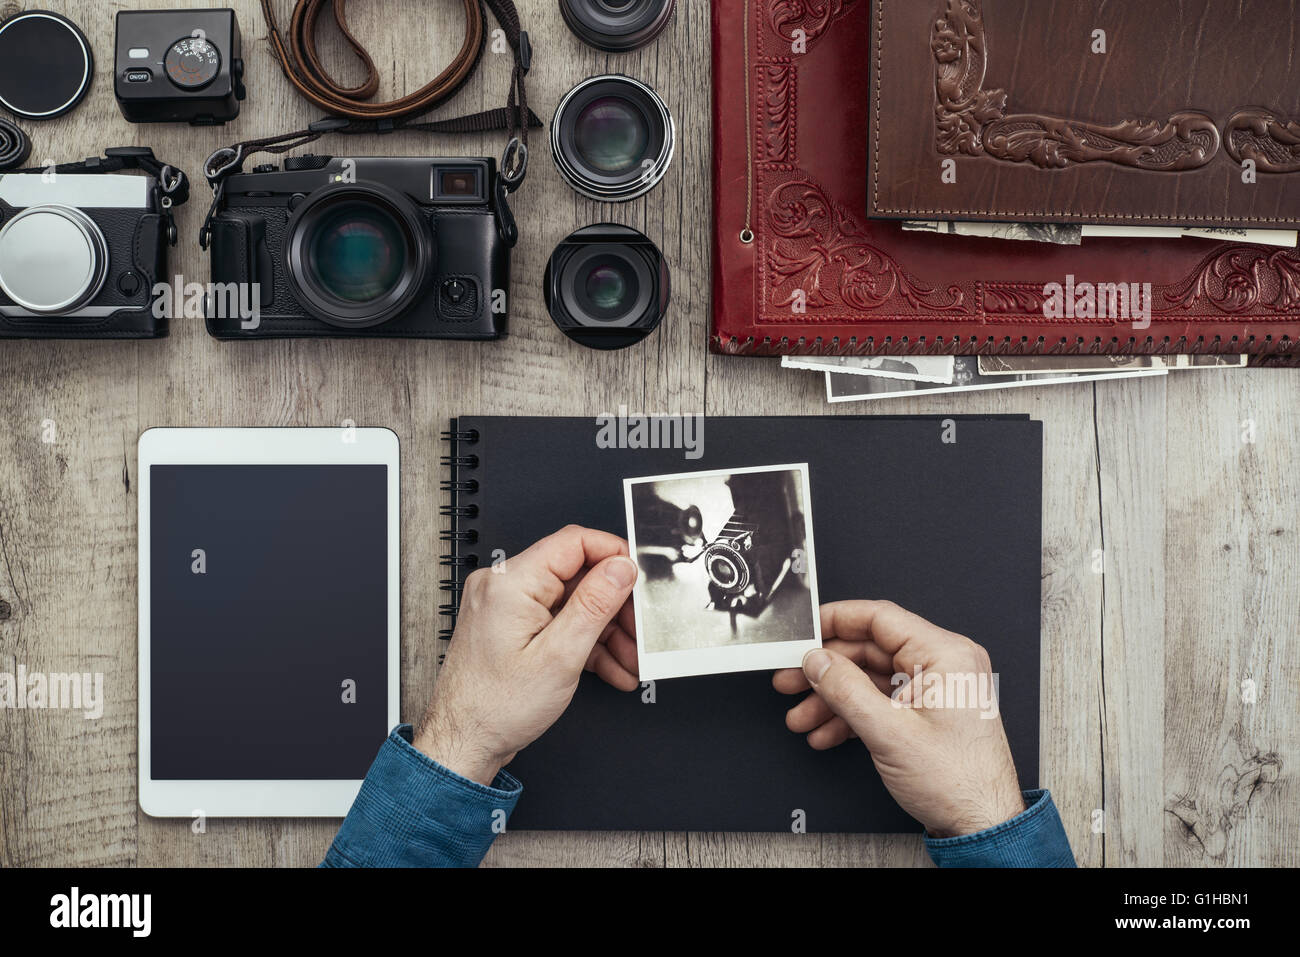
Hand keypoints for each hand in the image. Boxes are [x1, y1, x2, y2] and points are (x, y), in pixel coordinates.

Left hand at [413, 526, 640, 785]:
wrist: (463, 744)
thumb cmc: (494, 708)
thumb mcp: (560, 656)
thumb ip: (595, 604)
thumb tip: (621, 567)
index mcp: (510, 582)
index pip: (574, 542)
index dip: (614, 556)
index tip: (639, 578)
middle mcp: (504, 586)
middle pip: (578, 576)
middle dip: (616, 608)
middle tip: (640, 633)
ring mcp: (507, 607)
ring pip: (573, 604)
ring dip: (606, 632)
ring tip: (630, 661)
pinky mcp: (512, 627)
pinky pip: (559, 622)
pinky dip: (585, 643)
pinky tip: (610, 667)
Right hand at [774, 601, 1025, 837]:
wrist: (981, 826)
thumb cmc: (959, 782)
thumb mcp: (889, 732)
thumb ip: (846, 690)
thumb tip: (817, 661)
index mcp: (945, 654)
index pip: (879, 619)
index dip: (835, 622)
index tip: (804, 632)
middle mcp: (943, 665)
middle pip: (869, 651)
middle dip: (826, 671)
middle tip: (791, 679)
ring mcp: (935, 689)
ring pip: (870, 679)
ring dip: (832, 699)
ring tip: (802, 716)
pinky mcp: (927, 712)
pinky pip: (881, 701)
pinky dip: (851, 715)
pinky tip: (826, 731)